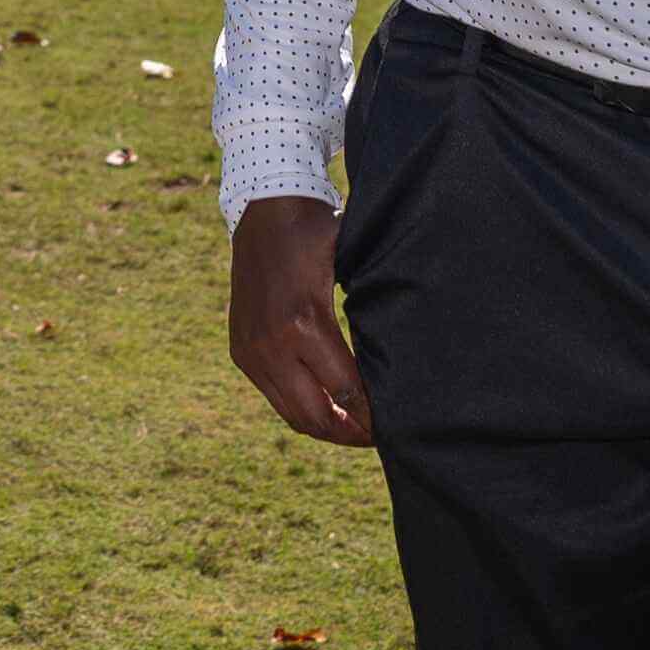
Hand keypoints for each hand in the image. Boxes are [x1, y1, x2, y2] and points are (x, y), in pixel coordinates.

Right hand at [226, 197, 370, 445]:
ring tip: (355, 429)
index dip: (371, 416)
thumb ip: (372, 308)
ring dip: (325, 428)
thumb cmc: (315, 232)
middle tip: (378, 437)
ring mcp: (252, 351)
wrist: (262, 211)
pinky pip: (274, 397)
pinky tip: (327, 406)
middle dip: (349, 434)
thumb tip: (408, 353)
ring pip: (291, 414)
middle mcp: (272, 345)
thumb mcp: (351, 262)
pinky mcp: (241, 351)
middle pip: (316, 416)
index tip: (394, 426)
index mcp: (304, 324)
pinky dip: (301, 409)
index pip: (345, 390)